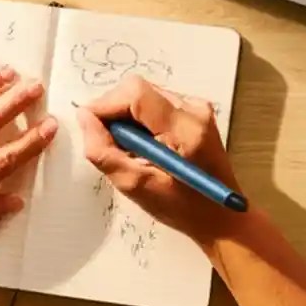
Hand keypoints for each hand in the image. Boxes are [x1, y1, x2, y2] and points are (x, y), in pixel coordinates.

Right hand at [77, 75, 242, 246]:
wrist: (221, 216)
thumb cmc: (182, 208)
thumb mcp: (136, 187)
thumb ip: (104, 152)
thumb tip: (84, 118)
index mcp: (185, 128)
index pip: (135, 93)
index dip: (105, 105)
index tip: (91, 128)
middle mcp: (194, 109)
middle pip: (138, 89)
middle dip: (114, 111)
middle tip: (110, 143)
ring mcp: (197, 108)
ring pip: (144, 94)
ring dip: (127, 117)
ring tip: (129, 148)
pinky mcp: (195, 111)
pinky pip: (154, 102)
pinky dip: (140, 119)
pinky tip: (144, 144)